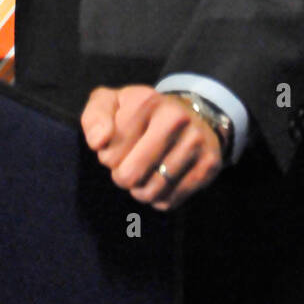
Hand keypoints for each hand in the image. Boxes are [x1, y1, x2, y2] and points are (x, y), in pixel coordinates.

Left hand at [80, 85, 223, 211]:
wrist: (190, 113)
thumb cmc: (141, 113)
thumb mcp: (112, 103)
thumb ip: (95, 117)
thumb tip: (98, 142)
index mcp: (148, 102)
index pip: (110, 155)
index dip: (108, 156)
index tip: (119, 145)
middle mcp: (176, 119)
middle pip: (130, 176)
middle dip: (123, 176)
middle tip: (129, 165)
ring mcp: (195, 142)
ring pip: (151, 192)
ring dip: (141, 190)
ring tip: (145, 173)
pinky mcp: (208, 165)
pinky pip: (170, 201)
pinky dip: (160, 198)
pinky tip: (162, 180)